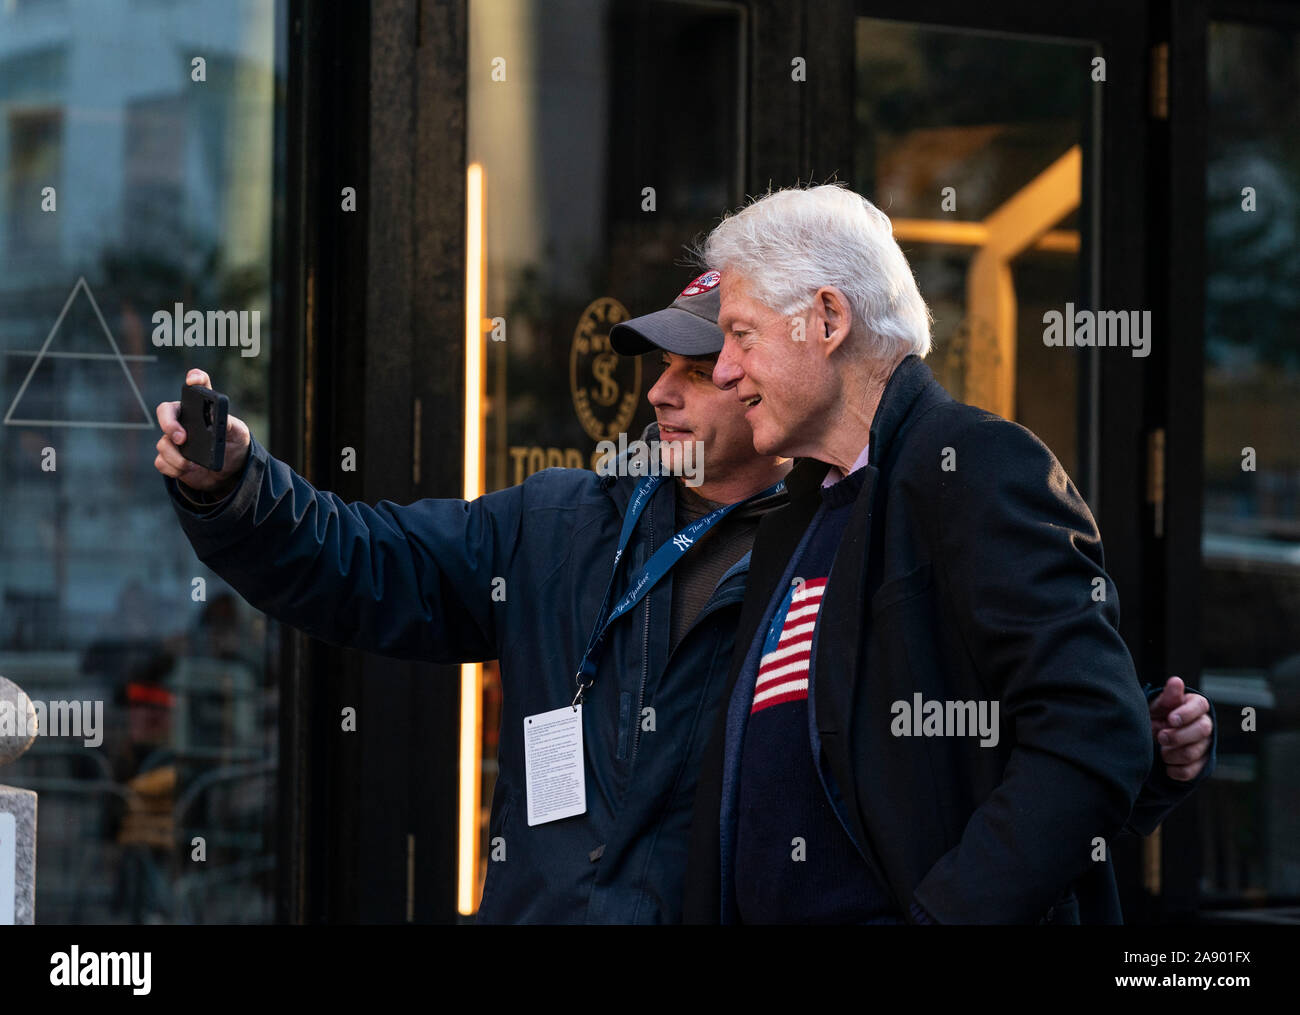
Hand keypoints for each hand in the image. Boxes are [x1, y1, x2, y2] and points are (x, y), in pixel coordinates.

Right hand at [154, 369, 250, 495]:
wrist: (229, 472)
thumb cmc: (233, 445)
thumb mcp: (238, 434)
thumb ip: (229, 424)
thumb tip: (217, 416)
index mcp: (201, 408)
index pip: (197, 385)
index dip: (195, 378)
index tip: (195, 380)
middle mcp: (183, 420)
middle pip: (165, 411)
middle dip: (168, 423)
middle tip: (182, 438)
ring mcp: (174, 439)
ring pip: (163, 443)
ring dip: (177, 457)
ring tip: (194, 465)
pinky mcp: (170, 458)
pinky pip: (162, 462)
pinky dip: (174, 469)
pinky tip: (187, 470)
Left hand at [1148, 676, 1212, 781]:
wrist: (1150, 739)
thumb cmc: (1156, 717)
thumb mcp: (1157, 706)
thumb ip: (1167, 697)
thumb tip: (1176, 681)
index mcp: (1196, 706)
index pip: (1200, 706)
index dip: (1186, 713)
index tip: (1170, 719)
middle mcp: (1205, 724)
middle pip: (1202, 730)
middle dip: (1178, 735)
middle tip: (1160, 737)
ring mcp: (1205, 745)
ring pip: (1194, 752)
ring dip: (1172, 753)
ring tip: (1160, 750)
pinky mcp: (1201, 765)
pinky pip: (1191, 771)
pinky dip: (1175, 770)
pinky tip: (1166, 764)